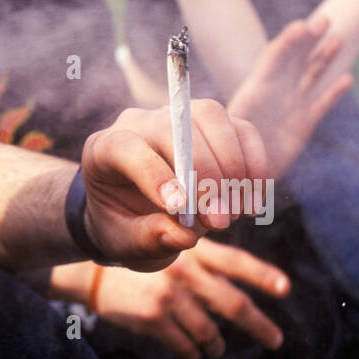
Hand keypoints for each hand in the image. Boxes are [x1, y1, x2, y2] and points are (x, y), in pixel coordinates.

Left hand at [79, 102, 269, 271]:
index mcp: (104, 150)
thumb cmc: (124, 225)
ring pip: (211, 116)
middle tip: (219, 221)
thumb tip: (183, 235)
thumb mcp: (124, 242)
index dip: (153, 173)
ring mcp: (177, 118)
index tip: (179, 207)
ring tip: (237, 212)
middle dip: (203, 175)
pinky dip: (254, 163)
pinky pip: (240, 129)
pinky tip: (252, 201)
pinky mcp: (211, 125)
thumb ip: (147, 238)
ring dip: (232, 165)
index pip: (126, 146)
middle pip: (175, 127)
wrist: (136, 212)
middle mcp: (139, 124)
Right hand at [94, 239, 289, 358]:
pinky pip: (185, 345)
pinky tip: (190, 352)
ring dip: (217, 345)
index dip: (263, 275)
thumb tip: (240, 287)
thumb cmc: (142, 262)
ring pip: (209, 332)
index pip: (236, 261)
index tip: (286, 289)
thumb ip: (204, 262)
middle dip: (260, 325)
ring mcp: (169, 295)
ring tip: (216, 348)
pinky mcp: (153, 317)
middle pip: (232, 304)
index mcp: (193, 251)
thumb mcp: (173, 249)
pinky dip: (192, 352)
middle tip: (275, 340)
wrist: (95, 273)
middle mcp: (184, 270)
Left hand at [227, 16, 351, 172]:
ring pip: (310, 77)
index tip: (301, 26)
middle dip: (309, 40)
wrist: (241, 175)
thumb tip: (238, 120)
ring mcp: (291, 106)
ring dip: (324, 59)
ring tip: (338, 39)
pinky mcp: (303, 124)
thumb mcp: (230, 132)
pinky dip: (333, 92)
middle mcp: (276, 93)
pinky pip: (320, 104)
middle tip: (325, 19)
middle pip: (295, 60)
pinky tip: (346, 79)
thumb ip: (237, 122)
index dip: (287, 42)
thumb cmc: (231, 150)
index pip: (274, 58)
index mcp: (256, 89)